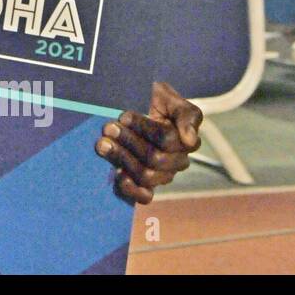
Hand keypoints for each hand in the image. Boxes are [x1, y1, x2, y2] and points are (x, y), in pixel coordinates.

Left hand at [96, 81, 201, 205]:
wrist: (138, 105)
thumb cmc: (157, 101)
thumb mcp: (171, 99)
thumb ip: (187, 116)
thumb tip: (190, 141)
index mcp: (185, 140)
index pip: (165, 139)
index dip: (143, 128)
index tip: (123, 116)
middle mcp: (177, 161)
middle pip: (155, 159)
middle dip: (128, 141)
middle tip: (108, 127)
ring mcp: (162, 174)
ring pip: (147, 175)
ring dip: (122, 159)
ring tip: (103, 143)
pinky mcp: (147, 184)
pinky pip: (145, 196)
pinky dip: (132, 189)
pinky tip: (118, 175)